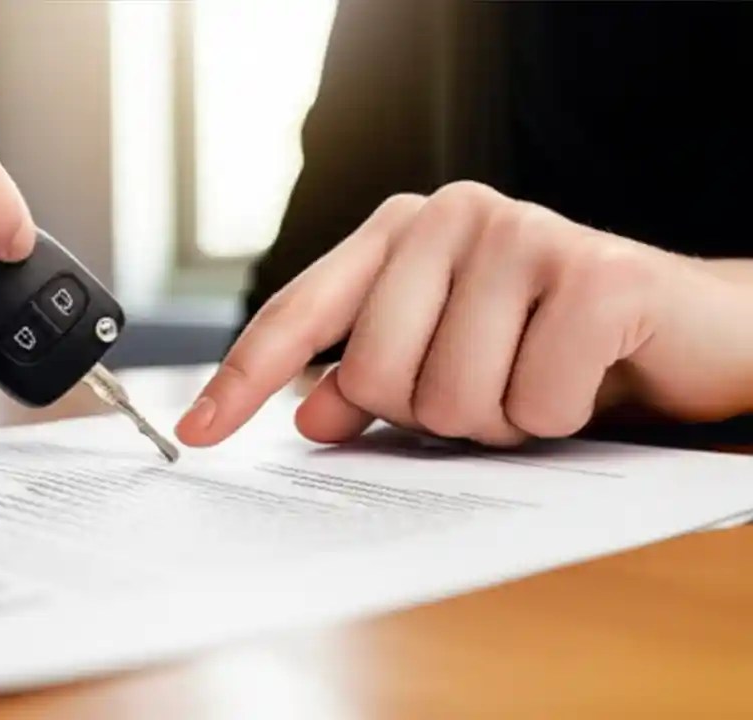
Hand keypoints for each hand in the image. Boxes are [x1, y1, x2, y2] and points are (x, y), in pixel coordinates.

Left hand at [177, 181, 752, 446]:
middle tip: (486, 389)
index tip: (195, 435)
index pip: (300, 312)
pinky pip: (533, 401)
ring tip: (535, 378)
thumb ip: (371, 381)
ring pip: (451, 398)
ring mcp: (524, 235)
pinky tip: (586, 376)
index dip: (243, 380)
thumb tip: (306, 416)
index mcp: (401, 232)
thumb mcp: (447, 361)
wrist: (681, 325)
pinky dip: (557, 415)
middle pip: (373, 375)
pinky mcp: (597, 273)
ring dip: (498, 421)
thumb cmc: (549, 340)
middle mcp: (452, 216)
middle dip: (429, 415)